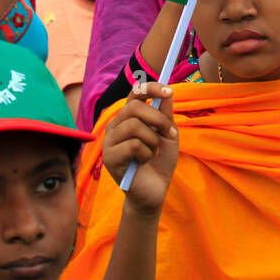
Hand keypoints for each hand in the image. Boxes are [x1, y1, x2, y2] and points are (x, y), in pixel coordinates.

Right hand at [101, 81, 179, 215]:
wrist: (154, 191)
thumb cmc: (159, 162)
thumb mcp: (168, 135)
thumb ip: (166, 114)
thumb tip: (169, 90)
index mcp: (128, 117)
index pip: (135, 93)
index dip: (151, 88)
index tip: (169, 91)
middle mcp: (115, 125)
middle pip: (134, 107)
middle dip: (158, 119)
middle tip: (169, 134)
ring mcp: (110, 141)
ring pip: (134, 126)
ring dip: (153, 140)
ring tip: (153, 152)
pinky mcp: (109, 158)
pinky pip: (133, 145)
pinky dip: (146, 153)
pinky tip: (144, 161)